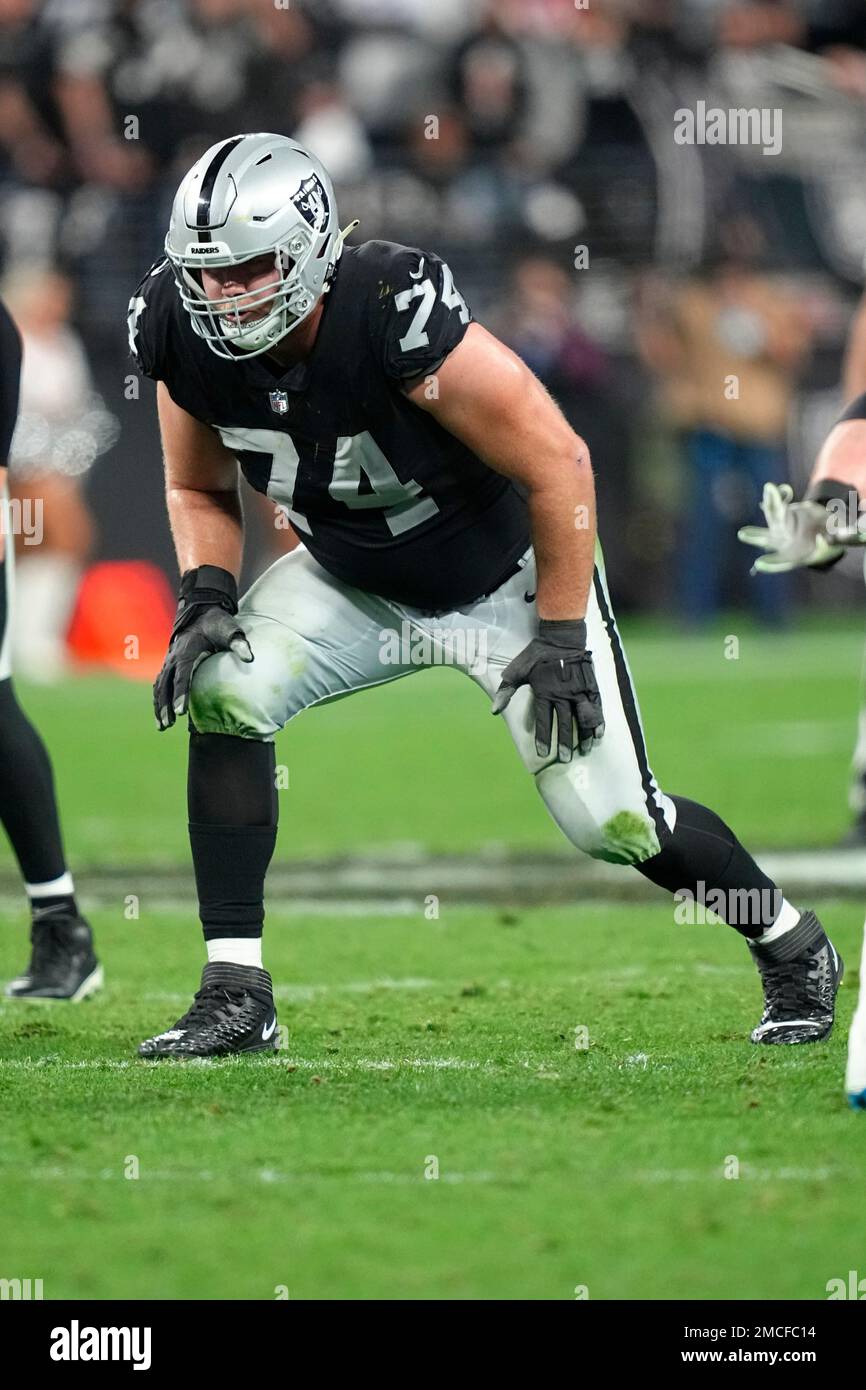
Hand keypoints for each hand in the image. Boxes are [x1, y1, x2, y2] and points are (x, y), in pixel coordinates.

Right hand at [154, 565, 252, 729]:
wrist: (201, 612)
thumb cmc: (217, 623)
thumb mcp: (230, 629)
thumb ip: (239, 642)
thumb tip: (249, 657)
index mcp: (187, 650)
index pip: (182, 675)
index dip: (180, 693)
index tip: (180, 711)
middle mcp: (173, 657)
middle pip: (165, 684)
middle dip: (166, 704)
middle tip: (169, 723)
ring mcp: (169, 662)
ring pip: (159, 686)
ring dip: (159, 706)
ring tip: (163, 726)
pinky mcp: (168, 666)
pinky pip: (159, 685)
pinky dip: (158, 701)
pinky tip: (162, 717)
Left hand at [492, 618, 604, 761]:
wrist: (562, 636)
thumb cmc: (537, 654)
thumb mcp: (517, 670)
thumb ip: (506, 692)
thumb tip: (493, 711)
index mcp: (545, 692)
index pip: (544, 720)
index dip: (543, 738)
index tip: (542, 754)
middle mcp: (564, 694)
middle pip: (565, 723)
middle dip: (564, 744)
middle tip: (564, 759)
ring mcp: (579, 691)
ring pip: (583, 718)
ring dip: (584, 736)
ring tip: (585, 751)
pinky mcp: (591, 687)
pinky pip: (597, 707)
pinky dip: (598, 721)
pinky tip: (599, 735)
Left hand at [738, 482, 851, 572]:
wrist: (827, 529)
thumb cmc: (831, 542)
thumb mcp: (835, 545)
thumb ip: (832, 543)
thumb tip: (823, 539)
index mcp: (795, 556)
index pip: (783, 561)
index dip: (772, 563)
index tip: (759, 564)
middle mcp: (784, 543)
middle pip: (769, 539)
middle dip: (756, 536)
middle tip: (743, 534)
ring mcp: (781, 528)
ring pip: (773, 516)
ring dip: (771, 503)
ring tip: (769, 490)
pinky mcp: (783, 514)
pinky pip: (779, 504)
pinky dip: (779, 496)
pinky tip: (779, 489)